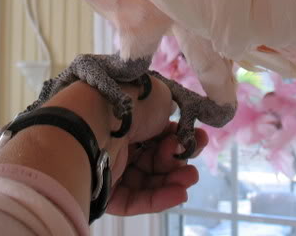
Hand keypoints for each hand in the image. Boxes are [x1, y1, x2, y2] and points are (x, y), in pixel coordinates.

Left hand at [0, 74, 207, 220]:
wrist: (96, 117)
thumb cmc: (129, 101)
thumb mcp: (159, 96)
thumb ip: (168, 110)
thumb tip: (171, 124)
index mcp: (128, 118)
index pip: (158, 135)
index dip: (179, 139)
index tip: (198, 139)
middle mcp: (118, 142)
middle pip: (154, 160)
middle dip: (178, 162)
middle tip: (191, 162)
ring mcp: (111, 167)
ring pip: (147, 182)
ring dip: (173, 181)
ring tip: (190, 178)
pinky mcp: (105, 192)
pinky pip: (134, 199)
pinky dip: (159, 199)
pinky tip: (179, 193)